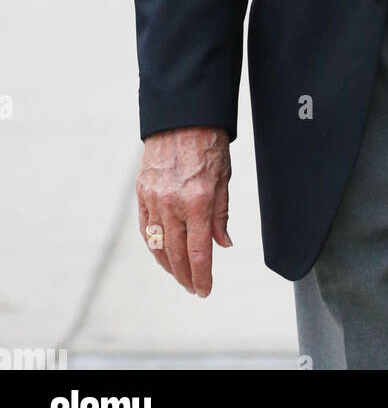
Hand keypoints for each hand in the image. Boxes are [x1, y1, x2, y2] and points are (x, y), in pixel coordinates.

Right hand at [136, 126, 231, 295]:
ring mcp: (154, 199)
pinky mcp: (142, 192)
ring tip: (179, 275)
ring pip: (158, 245)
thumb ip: (221, 214)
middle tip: (193, 288)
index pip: (198, 251)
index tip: (204, 290)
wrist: (182, 117)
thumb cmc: (209, 143)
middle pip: (177, 254)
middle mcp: (173, 203)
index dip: (202, 276)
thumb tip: (222, 244)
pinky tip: (163, 253)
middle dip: (186, 276)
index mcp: (199, 200)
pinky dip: (154, 245)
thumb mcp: (224, 177)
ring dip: (168, 265)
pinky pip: (146, 228)